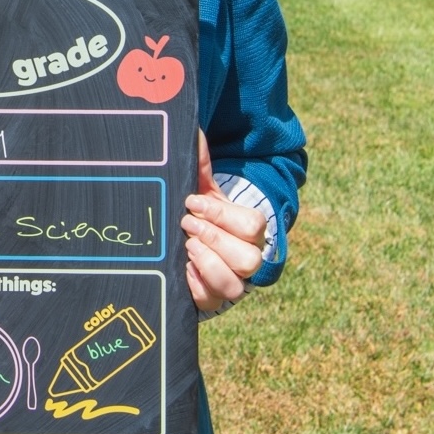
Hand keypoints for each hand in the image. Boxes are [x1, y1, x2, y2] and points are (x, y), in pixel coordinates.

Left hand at [181, 130, 266, 310]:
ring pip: (235, 286)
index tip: (192, 202)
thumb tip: (192, 131)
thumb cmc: (201, 212)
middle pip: (249, 259)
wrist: (192, 244)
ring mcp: (231, 282)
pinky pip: (211, 302)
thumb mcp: (202, 188)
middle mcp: (247, 259)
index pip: (251, 224)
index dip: (221, 213)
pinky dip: (196, 287)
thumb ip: (201, 164)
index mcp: (249, 229)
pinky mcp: (211, 299)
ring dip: (208, 264)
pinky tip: (182, 269)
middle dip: (214, 238)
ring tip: (186, 246)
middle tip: (186, 224)